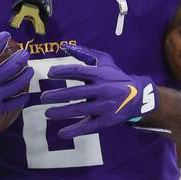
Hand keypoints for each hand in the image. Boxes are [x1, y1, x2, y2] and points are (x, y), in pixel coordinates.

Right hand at [0, 32, 31, 138]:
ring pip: (16, 84)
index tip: (6, 35)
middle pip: (11, 67)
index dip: (0, 40)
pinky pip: (13, 103)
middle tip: (25, 53)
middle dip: (20, 58)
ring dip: (25, 76)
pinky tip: (24, 94)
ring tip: (30, 71)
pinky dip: (21, 98)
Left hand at [41, 46, 155, 140]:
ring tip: (47, 113)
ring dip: (61, 112)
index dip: (63, 71)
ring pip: (79, 110)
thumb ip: (86, 53)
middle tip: (43, 97)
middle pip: (76, 93)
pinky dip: (74, 131)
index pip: (78, 71)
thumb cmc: (116, 76)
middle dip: (57, 95)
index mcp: (100, 74)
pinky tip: (61, 133)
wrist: (137, 96)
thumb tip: (65, 46)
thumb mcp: (105, 61)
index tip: (50, 74)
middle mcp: (102, 90)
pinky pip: (88, 127)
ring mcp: (104, 107)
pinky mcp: (106, 121)